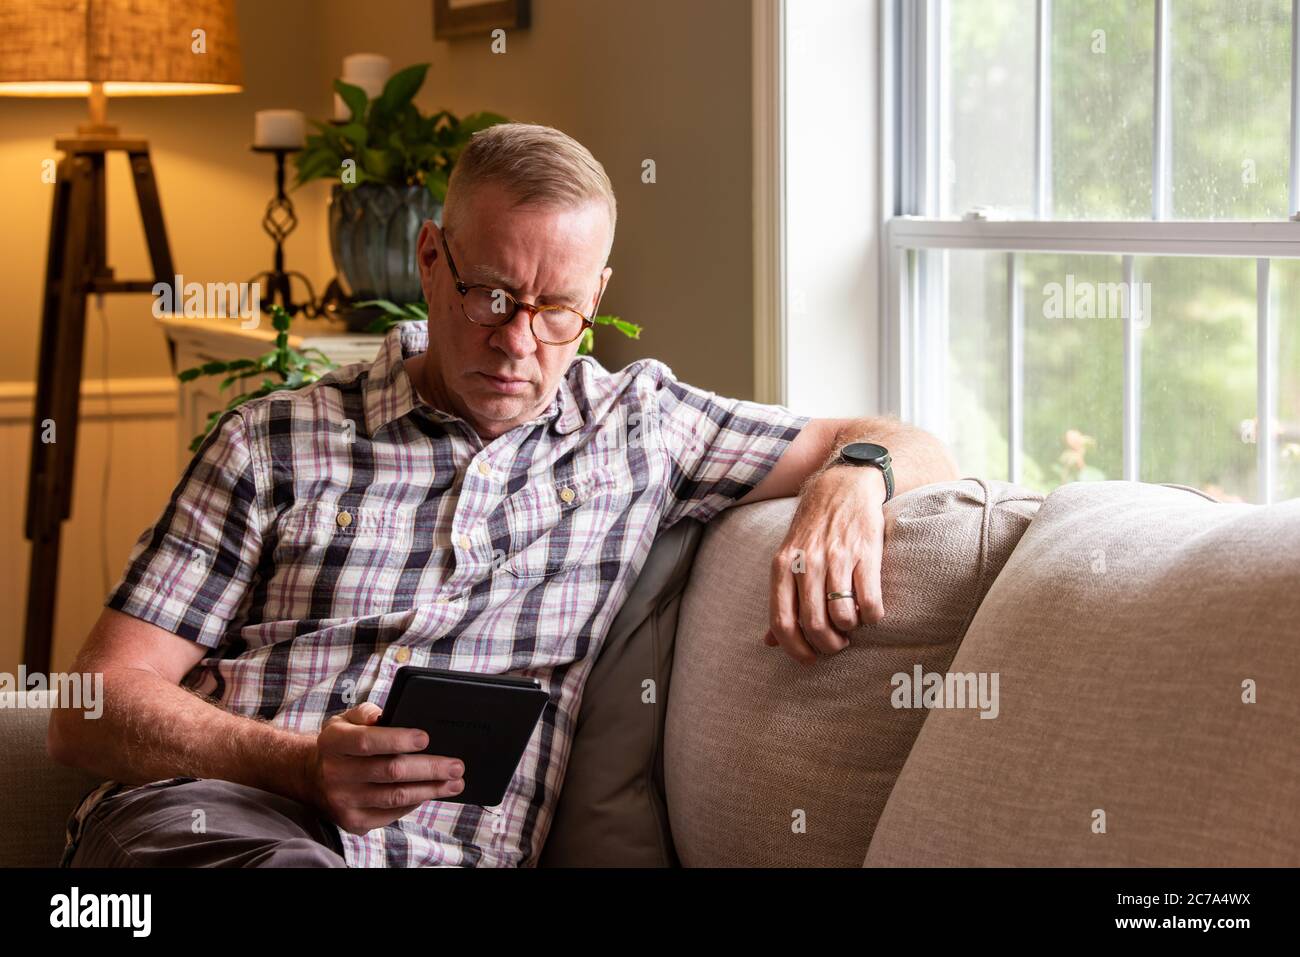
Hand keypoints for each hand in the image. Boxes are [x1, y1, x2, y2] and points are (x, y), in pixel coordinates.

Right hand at [304, 702, 465, 835]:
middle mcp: (335, 774)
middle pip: (389, 771)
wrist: (314, 778)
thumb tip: (384, 716)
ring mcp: (343, 802)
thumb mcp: (346, 720)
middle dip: (429, 768)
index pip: (367, 741)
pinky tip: (431, 793)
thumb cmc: (343, 743)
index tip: (426, 737)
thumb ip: (366, 712)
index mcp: (332, 743)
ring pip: (395, 797)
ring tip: (455, 782)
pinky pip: (392, 813)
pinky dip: (415, 802)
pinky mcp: (353, 822)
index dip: (398, 739)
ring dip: (430, 790)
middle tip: (457, 765)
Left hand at [762, 465, 886, 663]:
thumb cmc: (813, 529)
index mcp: (782, 566)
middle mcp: (807, 562)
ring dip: (848, 631)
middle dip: (827, 645)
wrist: (842, 487)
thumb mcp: (788, 558)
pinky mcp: (865, 552)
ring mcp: (836, 557)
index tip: (809, 659)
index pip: (782, 621)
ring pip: (841, 616)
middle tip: (836, 645)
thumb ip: (780, 599)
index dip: (795, 649)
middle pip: (813, 624)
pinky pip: (869, 601)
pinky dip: (871, 617)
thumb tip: (770, 642)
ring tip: (851, 626)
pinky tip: (870, 612)